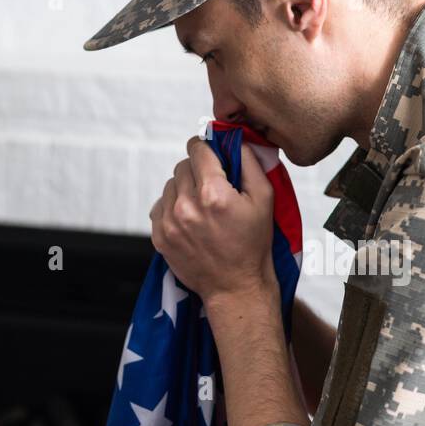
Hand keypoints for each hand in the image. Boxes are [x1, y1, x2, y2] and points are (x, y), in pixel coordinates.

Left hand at [149, 136, 275, 302]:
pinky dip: (174, 207)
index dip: (206, 147)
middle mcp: (187, 206)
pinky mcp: (159, 236)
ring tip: (203, 207)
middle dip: (198, 170)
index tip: (211, 154)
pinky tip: (192, 220)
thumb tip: (234, 138)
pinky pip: (160, 205)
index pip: (197, 149)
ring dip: (184, 189)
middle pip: (183, 165)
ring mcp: (169, 222)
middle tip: (213, 187)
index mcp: (213, 194)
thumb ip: (250, 162)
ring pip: (171, 184)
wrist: (235, 287)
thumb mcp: (265, 199)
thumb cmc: (254, 245)